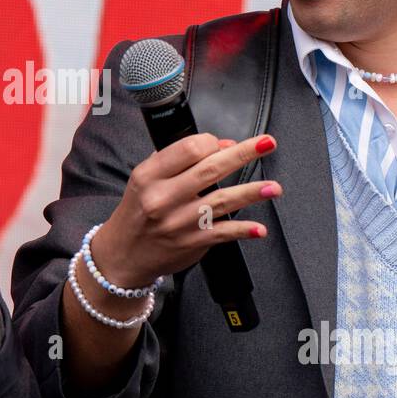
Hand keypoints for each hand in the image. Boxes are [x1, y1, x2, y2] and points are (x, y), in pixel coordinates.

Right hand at [93, 132, 280, 287]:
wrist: (123, 255)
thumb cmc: (137, 212)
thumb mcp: (145, 179)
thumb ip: (178, 161)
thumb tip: (222, 146)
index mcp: (149, 175)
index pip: (188, 149)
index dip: (213, 142)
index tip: (227, 143)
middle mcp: (163, 198)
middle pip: (210, 170)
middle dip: (243, 154)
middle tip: (267, 144)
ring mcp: (178, 222)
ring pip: (221, 201)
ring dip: (251, 193)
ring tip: (273, 187)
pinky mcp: (190, 243)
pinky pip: (222, 233)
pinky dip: (242, 230)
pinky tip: (259, 228)